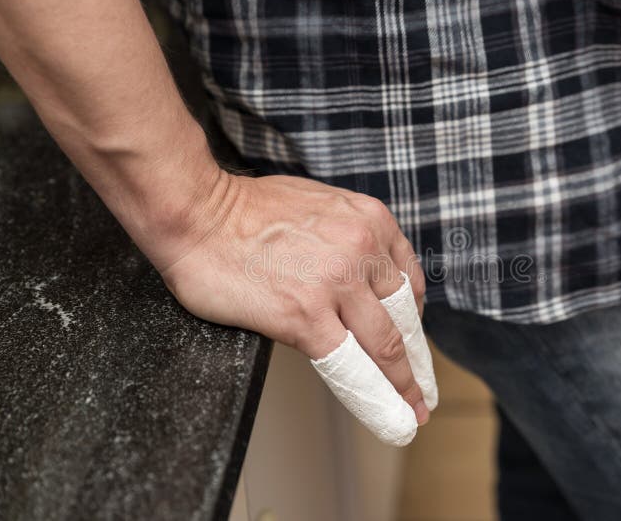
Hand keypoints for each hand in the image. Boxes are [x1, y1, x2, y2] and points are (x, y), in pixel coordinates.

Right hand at [156, 172, 429, 423]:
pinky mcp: (306, 316)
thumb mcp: (321, 206)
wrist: (197, 214)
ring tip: (412, 408)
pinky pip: (350, 366)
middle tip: (423, 388)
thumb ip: (348, 239)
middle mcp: (363, 249)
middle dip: (416, 358)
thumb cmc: (244, 210)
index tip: (416, 344)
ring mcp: (337, 284)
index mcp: (370, 221)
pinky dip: (372, 396)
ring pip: (385, 345)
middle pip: (404, 316)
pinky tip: (386, 414)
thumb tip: (358, 278)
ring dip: (402, 383)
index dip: (415, 321)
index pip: (408, 282)